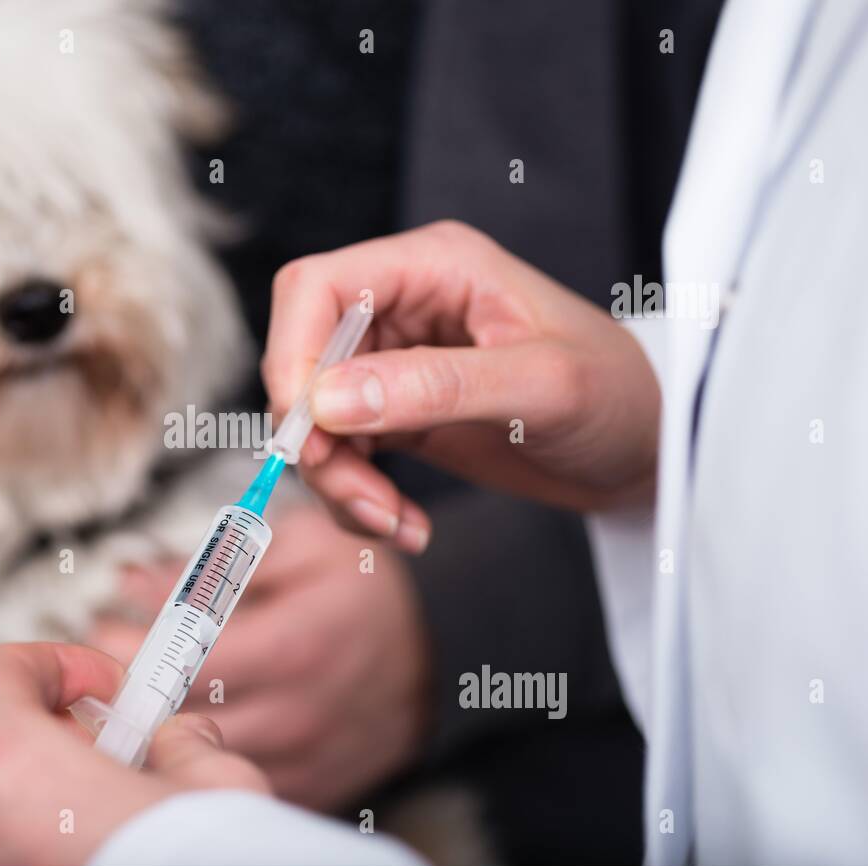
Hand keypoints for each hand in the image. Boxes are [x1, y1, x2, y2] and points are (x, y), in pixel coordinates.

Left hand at [0, 643, 268, 865]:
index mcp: (4, 765)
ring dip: (28, 786)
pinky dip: (18, 836)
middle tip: (110, 746)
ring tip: (102, 809)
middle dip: (42, 726)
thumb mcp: (215, 783)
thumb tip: (172, 735)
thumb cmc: (199, 864)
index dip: (52, 663)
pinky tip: (84, 849)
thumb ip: (180, 738)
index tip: (103, 686)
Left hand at [89, 504, 427, 809]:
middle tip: (110, 663)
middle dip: (137, 690)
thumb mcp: (306, 546)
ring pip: (206, 760)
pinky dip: (207, 762)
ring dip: (164, 729)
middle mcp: (302, 711)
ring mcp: (307, 756)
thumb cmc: (363, 591)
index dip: (138, 648)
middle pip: (189, 717)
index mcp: (299, 644)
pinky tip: (191, 730)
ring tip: (143, 694)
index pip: (192, 661)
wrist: (441, 650)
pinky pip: (239, 782)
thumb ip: (220, 564)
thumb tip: (137, 581)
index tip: (105, 630)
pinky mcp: (310, 785)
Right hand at [262, 220, 660, 542]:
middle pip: (303, 360)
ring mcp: (394, 362)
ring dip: (336, 480)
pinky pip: (341, 454)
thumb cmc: (619, 395)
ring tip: (394, 523)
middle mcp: (403, 306)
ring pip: (314, 418)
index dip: (293, 355)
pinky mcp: (396, 413)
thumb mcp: (540, 388)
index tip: (307, 432)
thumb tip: (326, 402)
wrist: (648, 447)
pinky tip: (402, 524)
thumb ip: (435, 387)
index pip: (316, 288)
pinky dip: (354, 497)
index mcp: (433, 267)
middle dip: (316, 439)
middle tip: (361, 500)